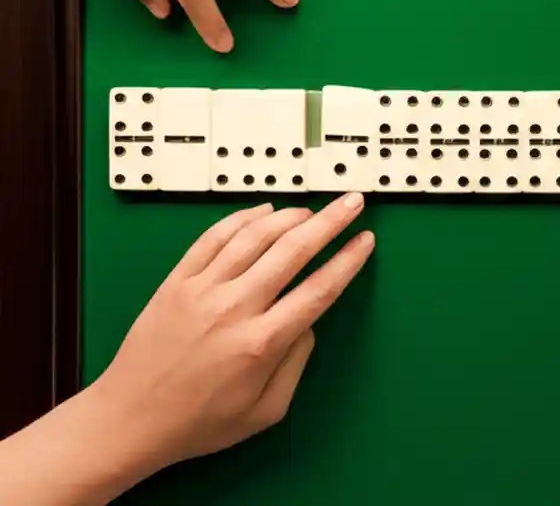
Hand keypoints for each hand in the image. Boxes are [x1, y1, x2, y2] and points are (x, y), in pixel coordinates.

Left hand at [87, 195, 372, 472]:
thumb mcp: (265, 412)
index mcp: (261, 344)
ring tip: (311, 210)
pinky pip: (212, 238)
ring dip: (289, 216)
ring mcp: (201, 290)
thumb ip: (295, 365)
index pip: (318, 290)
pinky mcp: (175, 281)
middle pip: (292, 251)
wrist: (129, 419)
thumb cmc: (200, 423)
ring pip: (253, 237)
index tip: (366, 240)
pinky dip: (241, 218)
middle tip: (352, 202)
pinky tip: (263, 212)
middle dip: (329, 222)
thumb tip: (308, 323)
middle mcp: (234, 308)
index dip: (347, 261)